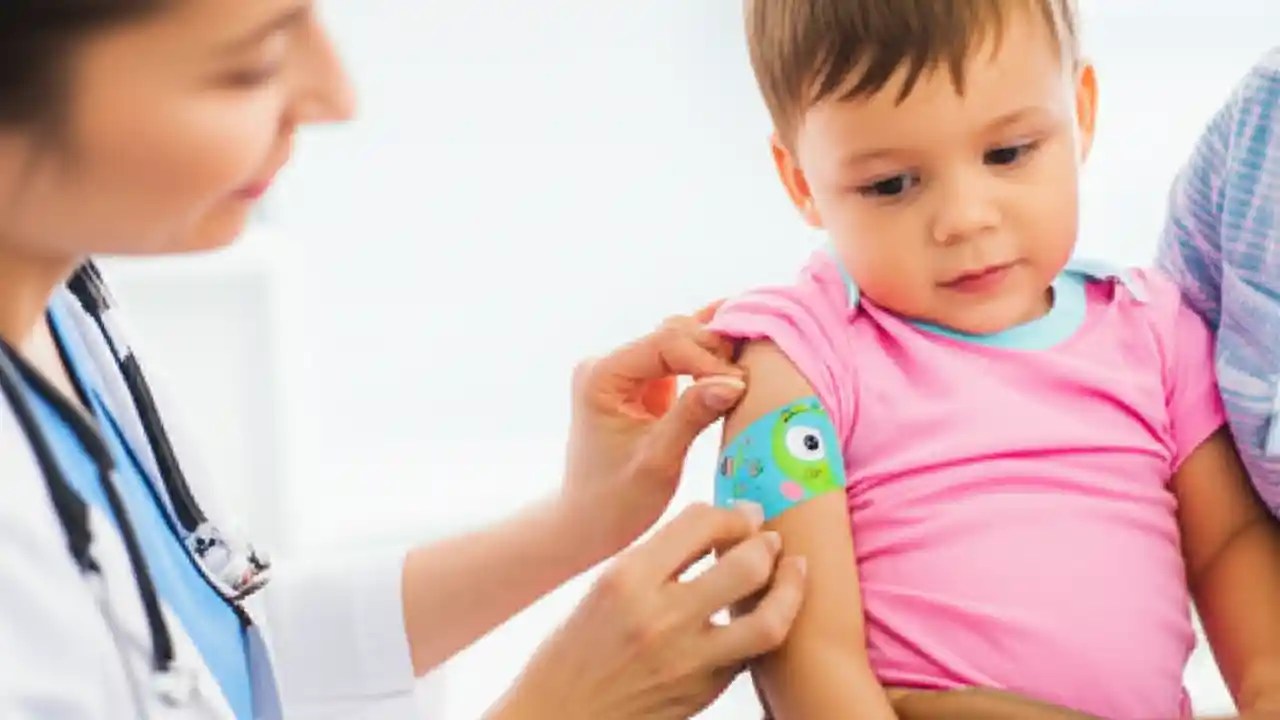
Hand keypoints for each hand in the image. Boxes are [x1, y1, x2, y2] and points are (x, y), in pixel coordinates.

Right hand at [489, 503, 806, 719]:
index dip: (732, 512)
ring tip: (792, 569)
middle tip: (769, 537)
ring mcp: (687, 661)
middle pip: (746, 564)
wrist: (559, 716)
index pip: (700, 522)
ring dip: (789, 588)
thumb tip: (713, 528)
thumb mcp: (604, 588)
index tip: (742, 513)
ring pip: (768, 619)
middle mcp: (660, 618)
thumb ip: (656, 558)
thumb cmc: (575, 650)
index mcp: (627, 579)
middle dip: (766, 543)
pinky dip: (765, 628)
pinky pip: (751, 654)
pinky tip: (765, 613)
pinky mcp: (704, 693)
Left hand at [562, 301, 745, 558]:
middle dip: (714, 353)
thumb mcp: (658, 462)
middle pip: (674, 334)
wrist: (589, 524)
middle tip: (750, 381)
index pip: (665, 343)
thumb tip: (734, 382)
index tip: (740, 387)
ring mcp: (625, 371)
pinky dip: (709, 362)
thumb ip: (692, 417)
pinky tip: (741, 353)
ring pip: (681, 342)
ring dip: (715, 354)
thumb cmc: (615, 501)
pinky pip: (681, 361)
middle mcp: (609, 363)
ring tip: (751, 369)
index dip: (708, 359)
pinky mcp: (642, 384)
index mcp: (601, 375)